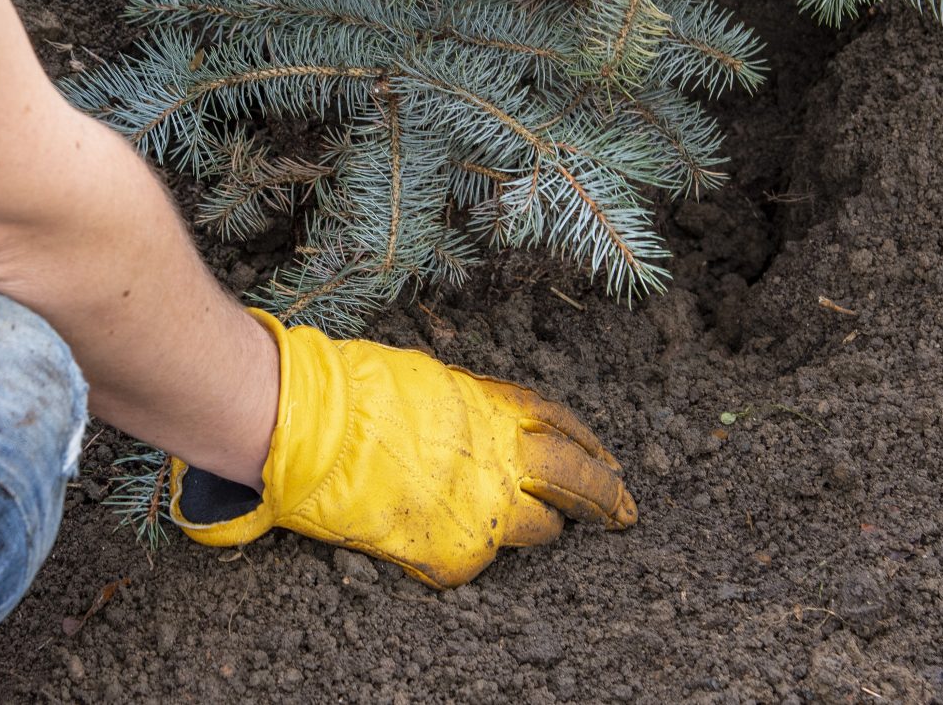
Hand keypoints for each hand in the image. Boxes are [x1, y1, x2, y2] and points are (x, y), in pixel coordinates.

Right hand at [169, 309, 635, 586]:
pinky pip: (476, 560)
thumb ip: (470, 409)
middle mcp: (503, 459)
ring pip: (539, 530)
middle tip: (626, 511)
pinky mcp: (456, 553)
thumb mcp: (430, 382)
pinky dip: (470, 552)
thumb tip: (483, 424)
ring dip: (544, 528)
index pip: (560, 424)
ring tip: (549, 530)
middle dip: (605, 496)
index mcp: (496, 408)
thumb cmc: (356, 392)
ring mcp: (484, 510)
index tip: (608, 457)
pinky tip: (459, 546)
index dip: (588, 441)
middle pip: (574, 479)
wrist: (316, 427)